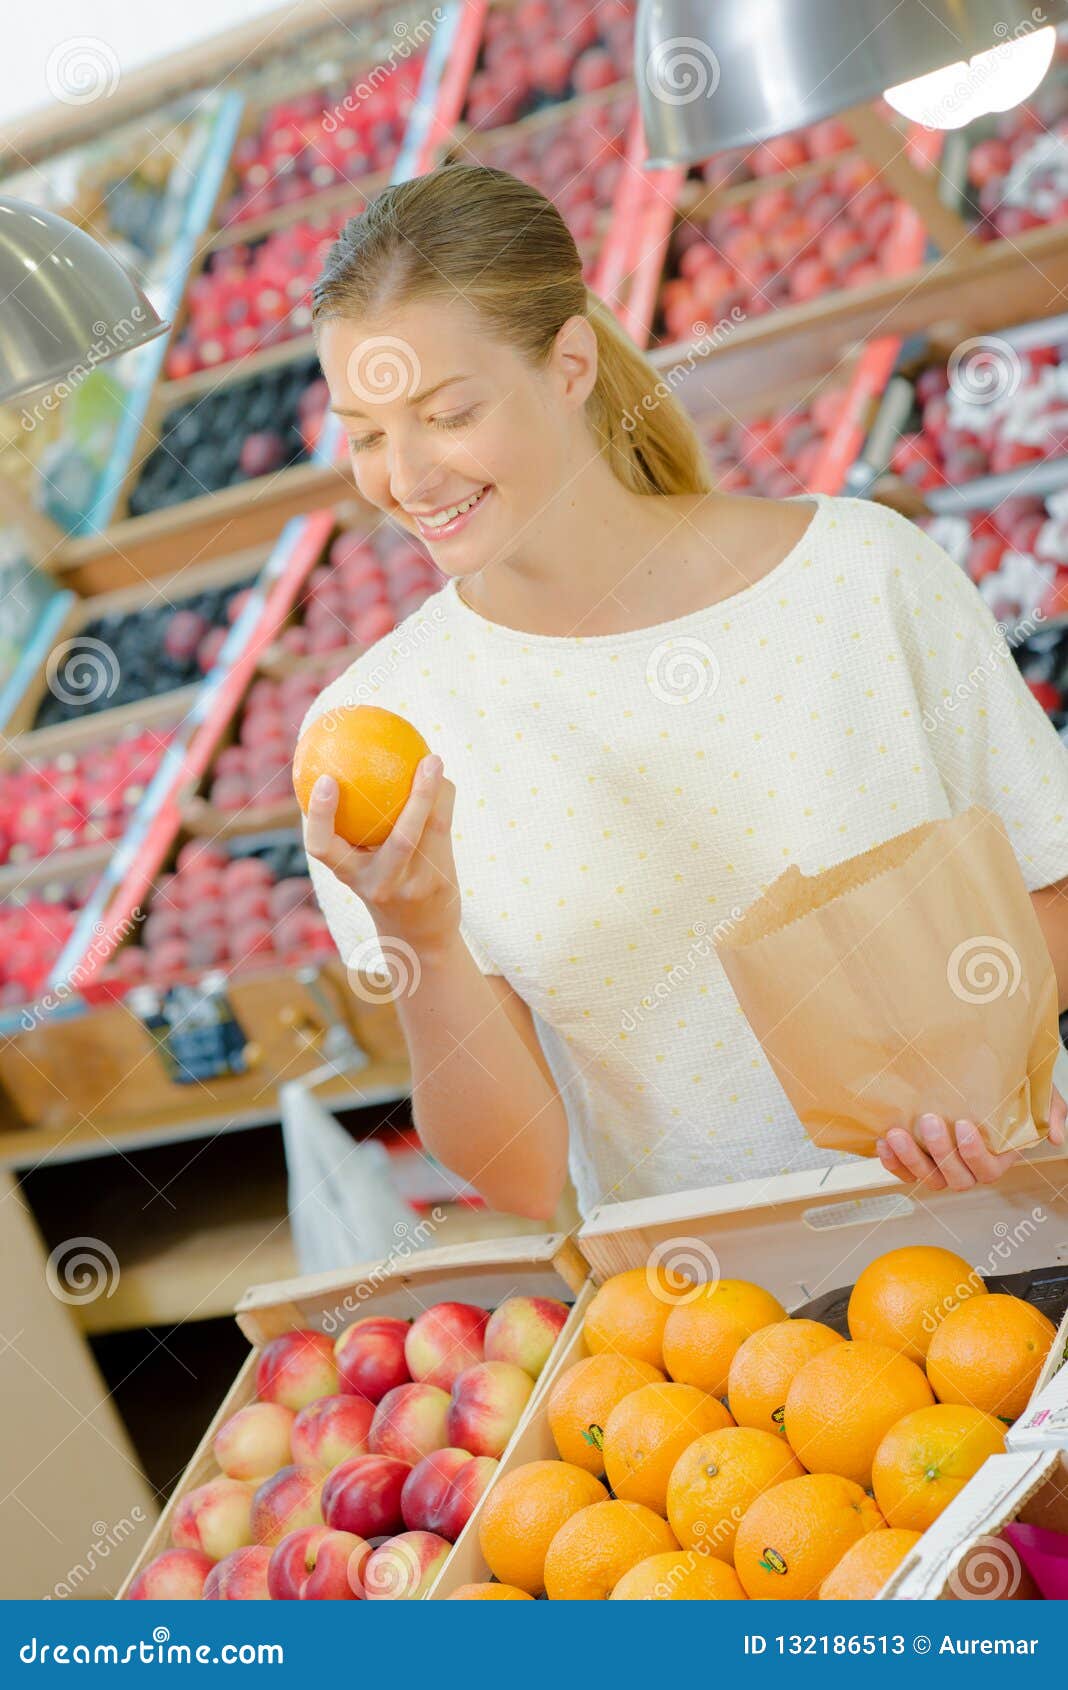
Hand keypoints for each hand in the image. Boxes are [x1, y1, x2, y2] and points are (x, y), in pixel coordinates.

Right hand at [302, 754, 461, 957]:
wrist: (417, 936)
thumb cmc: (382, 883)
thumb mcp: (360, 862)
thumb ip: (352, 823)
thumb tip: (347, 758)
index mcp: (347, 873)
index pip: (322, 847)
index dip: (320, 816)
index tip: (324, 780)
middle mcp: (378, 883)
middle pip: (402, 841)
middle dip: (419, 800)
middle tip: (424, 759)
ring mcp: (413, 886)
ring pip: (432, 833)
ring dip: (437, 794)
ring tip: (434, 760)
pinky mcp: (437, 884)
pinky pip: (442, 832)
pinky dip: (442, 800)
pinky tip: (442, 779)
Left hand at [876, 1088, 1066, 1190]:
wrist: (982, 1083)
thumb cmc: (1012, 1092)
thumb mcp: (1041, 1096)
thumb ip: (1052, 1113)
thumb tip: (1056, 1136)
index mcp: (998, 1158)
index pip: (987, 1169)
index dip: (974, 1153)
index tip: (964, 1125)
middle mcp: (969, 1168)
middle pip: (955, 1177)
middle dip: (939, 1152)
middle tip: (929, 1121)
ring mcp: (942, 1167)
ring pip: (928, 1178)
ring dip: (910, 1159)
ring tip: (897, 1134)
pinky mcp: (919, 1160)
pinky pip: (904, 1172)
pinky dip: (892, 1163)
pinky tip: (883, 1143)